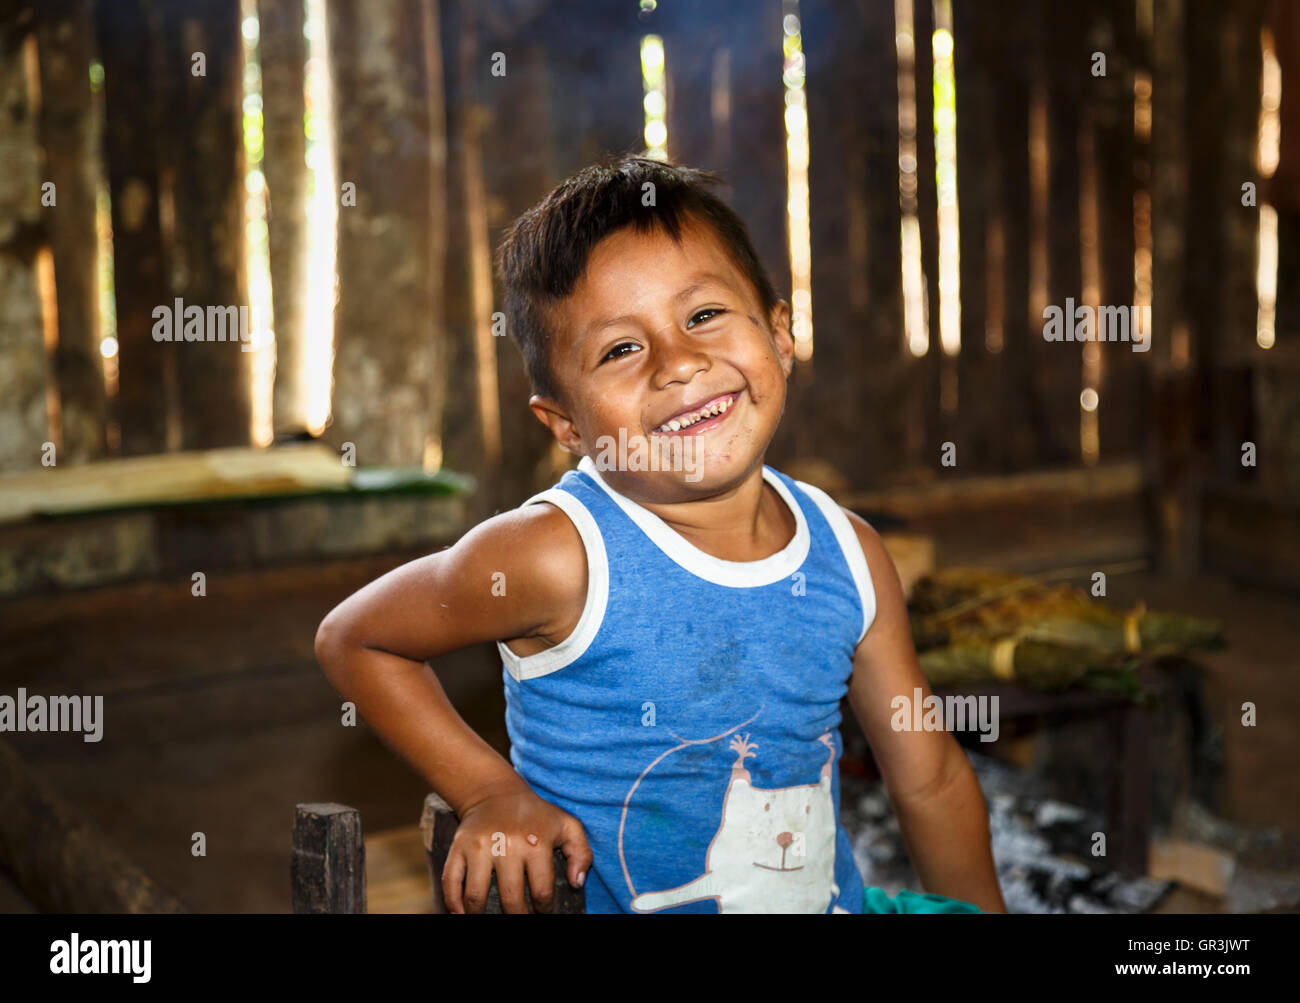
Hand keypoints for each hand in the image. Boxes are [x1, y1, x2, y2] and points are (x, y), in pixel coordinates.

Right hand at [442, 783, 592, 913]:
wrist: (496, 792)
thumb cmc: (536, 815)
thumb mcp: (567, 825)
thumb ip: (582, 853)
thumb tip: (577, 883)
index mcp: (536, 843)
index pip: (541, 891)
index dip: (543, 909)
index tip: (542, 911)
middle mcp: (507, 845)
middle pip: (510, 899)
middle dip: (517, 916)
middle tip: (520, 917)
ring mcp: (480, 846)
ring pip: (476, 895)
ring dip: (481, 915)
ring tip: (488, 919)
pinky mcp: (459, 846)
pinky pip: (451, 880)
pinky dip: (453, 903)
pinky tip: (461, 913)